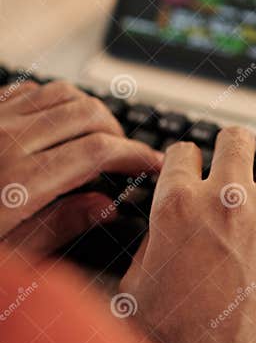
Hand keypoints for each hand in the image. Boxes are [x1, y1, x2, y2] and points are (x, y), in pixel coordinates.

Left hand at [0, 78, 162, 257]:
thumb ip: (60, 227)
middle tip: (126, 156)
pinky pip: (31, 89)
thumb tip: (106, 208)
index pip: (96, 151)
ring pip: (63, 93)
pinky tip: (61, 122)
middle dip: (118, 133)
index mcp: (17, 181)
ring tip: (98, 136)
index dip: (134, 154)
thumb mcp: (12, 252)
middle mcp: (6, 140)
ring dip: (91, 112)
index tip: (153, 163)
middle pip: (87, 114)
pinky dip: (57, 101)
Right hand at [122, 128, 255, 342]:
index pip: (182, 151)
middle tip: (236, 161)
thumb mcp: (135, 289)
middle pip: (235, 138)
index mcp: (176, 206)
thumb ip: (152, 247)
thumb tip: (164, 232)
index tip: (194, 168)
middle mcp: (224, 200)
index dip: (187, 161)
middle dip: (233, 148)